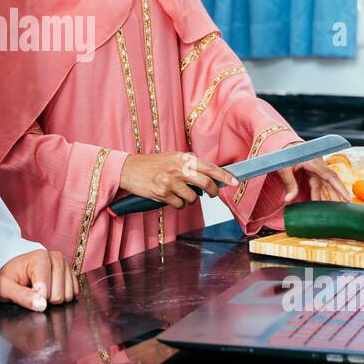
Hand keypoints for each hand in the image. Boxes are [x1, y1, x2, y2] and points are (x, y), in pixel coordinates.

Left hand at [0, 249, 76, 310]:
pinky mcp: (71, 274)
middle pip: (58, 295)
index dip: (35, 298)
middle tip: (32, 291)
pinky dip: (62, 297)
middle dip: (45, 300)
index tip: (25, 291)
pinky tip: (50, 290)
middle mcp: (56, 258)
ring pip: (67, 296)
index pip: (45, 290)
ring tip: (40, 290)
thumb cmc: (8, 280)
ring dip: (53, 299)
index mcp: (40, 257)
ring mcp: (65, 265)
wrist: (13, 274)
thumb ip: (22, 297)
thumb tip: (41, 305)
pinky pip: (73, 294)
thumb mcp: (5, 288)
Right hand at [118, 151, 237, 208]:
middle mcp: (177, 169)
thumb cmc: (151, 164)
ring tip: (179, 194)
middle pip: (205, 183)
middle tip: (212, 194)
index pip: (209, 167)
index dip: (223, 175)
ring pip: (192, 198)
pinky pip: (179, 205)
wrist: (129, 169)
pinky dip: (177, 204)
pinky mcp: (162, 193)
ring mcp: (170, 181)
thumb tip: (208, 176)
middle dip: (212, 192)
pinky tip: (169, 197)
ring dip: (189, 200)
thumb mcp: (171, 158)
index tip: (234, 181)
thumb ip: (189, 165)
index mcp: (182, 158)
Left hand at [275, 158, 350, 203]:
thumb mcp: (284, 168)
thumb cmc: (283, 154)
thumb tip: (288, 200)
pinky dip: (321, 191)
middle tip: (342, 209)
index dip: (340, 188)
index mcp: (313, 162)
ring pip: (325, 183)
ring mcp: (316, 166)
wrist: (283, 144)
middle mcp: (318, 164)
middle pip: (330, 181)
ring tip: (333, 208)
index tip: (347, 197)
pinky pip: (319, 181)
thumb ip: (289, 184)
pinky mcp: (313, 169)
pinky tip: (322, 201)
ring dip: (328, 195)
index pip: (330, 176)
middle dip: (336, 195)